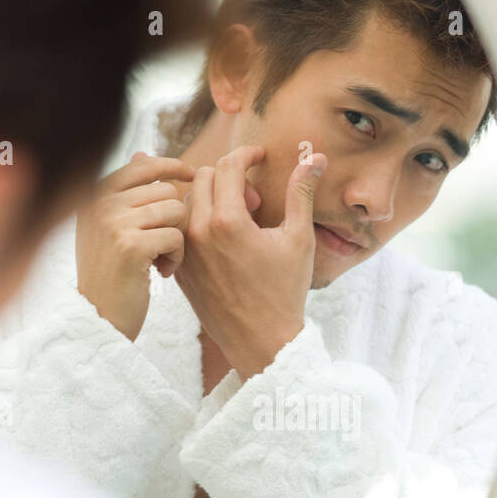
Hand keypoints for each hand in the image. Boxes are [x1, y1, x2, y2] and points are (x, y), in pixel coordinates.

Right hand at [76, 152, 194, 340]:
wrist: (97, 320)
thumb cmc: (110, 275)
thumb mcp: (107, 227)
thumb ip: (124, 192)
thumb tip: (142, 153)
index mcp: (94, 193)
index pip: (143, 165)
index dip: (172, 166)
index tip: (191, 175)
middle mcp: (100, 202)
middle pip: (166, 191)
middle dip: (175, 218)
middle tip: (163, 247)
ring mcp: (113, 222)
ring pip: (175, 210)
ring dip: (178, 239)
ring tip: (162, 260)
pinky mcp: (130, 245)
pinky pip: (176, 235)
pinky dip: (177, 256)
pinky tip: (162, 273)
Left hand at [176, 145, 326, 378]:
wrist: (261, 342)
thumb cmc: (285, 293)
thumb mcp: (299, 240)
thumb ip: (301, 193)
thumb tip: (316, 158)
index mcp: (227, 222)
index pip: (227, 166)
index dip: (246, 154)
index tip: (258, 156)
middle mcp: (199, 233)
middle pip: (202, 177)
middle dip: (229, 176)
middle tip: (255, 200)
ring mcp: (185, 253)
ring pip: (188, 202)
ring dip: (212, 199)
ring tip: (241, 222)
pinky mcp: (180, 269)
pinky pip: (181, 230)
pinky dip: (199, 223)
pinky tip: (224, 241)